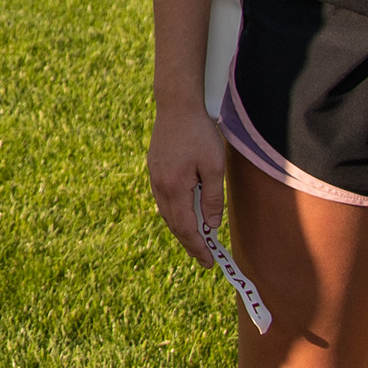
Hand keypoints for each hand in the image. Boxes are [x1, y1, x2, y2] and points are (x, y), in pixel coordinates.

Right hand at [147, 104, 227, 267]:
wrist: (176, 105)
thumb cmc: (199, 134)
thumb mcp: (214, 167)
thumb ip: (212, 199)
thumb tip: (211, 225)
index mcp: (174, 188)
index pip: (186, 228)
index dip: (197, 247)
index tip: (209, 262)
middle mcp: (160, 186)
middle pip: (174, 224)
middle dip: (190, 243)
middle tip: (205, 258)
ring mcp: (154, 177)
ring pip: (167, 213)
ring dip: (182, 229)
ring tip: (198, 240)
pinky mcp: (155, 169)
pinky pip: (164, 200)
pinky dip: (175, 213)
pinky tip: (186, 214)